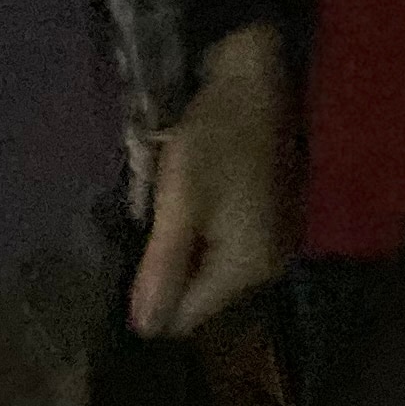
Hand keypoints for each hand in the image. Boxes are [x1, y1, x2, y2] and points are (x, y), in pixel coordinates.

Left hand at [131, 23, 290, 337]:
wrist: (261, 74)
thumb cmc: (217, 135)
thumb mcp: (180, 200)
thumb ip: (162, 268)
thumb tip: (144, 331)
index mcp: (249, 268)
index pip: (185, 316)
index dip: (150, 294)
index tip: (129, 256)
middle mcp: (270, 265)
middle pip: (200, 293)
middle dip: (167, 267)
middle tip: (145, 223)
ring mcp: (274, 241)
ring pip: (210, 267)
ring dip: (183, 245)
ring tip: (165, 206)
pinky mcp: (273, 217)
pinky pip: (226, 244)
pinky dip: (203, 228)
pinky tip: (191, 196)